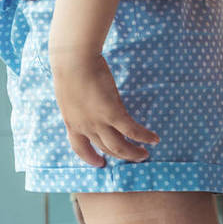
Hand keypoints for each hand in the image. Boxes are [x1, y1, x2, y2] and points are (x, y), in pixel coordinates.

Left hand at [50, 49, 158, 166]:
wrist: (72, 60)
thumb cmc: (68, 66)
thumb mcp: (68, 90)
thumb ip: (76, 101)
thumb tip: (83, 97)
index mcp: (72, 122)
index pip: (79, 148)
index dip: (90, 157)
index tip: (100, 163)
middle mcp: (85, 127)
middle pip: (105, 148)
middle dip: (119, 155)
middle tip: (132, 157)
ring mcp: (99, 122)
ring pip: (119, 147)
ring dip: (133, 153)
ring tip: (144, 155)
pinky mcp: (113, 113)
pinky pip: (131, 130)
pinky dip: (144, 136)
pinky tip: (154, 139)